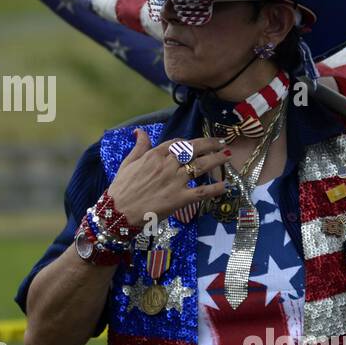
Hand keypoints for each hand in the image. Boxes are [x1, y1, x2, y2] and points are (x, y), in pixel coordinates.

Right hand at [105, 129, 230, 225]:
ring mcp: (175, 181)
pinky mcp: (179, 199)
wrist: (118, 213)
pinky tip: (225, 186)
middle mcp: (167, 165)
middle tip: (220, 142)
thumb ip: (139, 147)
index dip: (189, 141)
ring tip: (227, 156)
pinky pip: (202, 192)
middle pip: (194, 149)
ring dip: (217, 160)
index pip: (177, 143)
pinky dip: (215, 188)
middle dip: (210, 144)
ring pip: (201, 166)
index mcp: (154, 155)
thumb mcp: (127, 163)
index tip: (196, 143)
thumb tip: (140, 131)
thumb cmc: (121, 189)